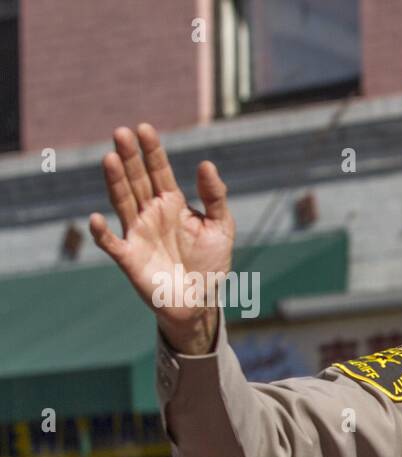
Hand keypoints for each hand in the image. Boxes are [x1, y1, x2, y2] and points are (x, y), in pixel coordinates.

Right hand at [88, 124, 234, 352]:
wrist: (200, 302)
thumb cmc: (211, 264)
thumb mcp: (222, 227)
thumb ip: (215, 197)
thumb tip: (206, 164)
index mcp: (172, 203)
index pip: (159, 171)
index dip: (152, 151)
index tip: (144, 128)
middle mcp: (151, 213)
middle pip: (137, 180)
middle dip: (130, 157)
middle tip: (121, 133)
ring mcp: (137, 233)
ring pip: (122, 201)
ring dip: (115, 181)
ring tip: (110, 158)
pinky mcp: (129, 257)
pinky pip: (111, 243)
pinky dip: (102, 232)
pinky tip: (98, 218)